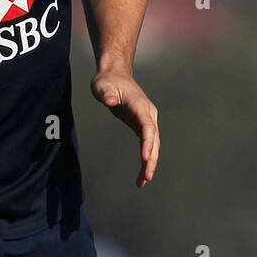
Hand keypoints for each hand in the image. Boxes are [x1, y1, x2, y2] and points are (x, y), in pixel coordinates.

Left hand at [91, 70, 159, 187]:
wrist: (115, 75)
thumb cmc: (107, 81)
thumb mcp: (102, 86)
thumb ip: (107, 94)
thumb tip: (110, 102)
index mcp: (140, 105)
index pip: (147, 126)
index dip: (147, 142)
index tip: (145, 157)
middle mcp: (148, 114)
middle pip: (153, 139)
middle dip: (151, 159)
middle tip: (146, 178)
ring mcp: (147, 120)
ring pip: (152, 145)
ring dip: (149, 164)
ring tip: (142, 182)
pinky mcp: (141, 125)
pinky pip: (146, 145)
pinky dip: (145, 160)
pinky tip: (140, 176)